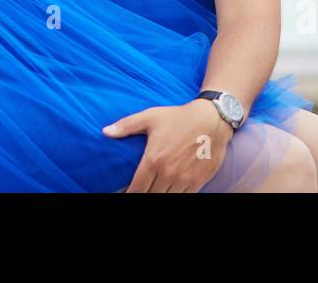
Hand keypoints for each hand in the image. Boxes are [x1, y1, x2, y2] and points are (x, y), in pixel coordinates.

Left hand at [102, 100, 233, 191]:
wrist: (212, 119)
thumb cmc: (179, 117)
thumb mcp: (151, 117)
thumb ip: (126, 126)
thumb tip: (105, 131)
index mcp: (153, 159)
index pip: (136, 188)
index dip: (129, 194)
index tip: (125, 193)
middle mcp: (168, 172)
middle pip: (151, 196)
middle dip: (144, 195)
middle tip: (141, 190)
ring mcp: (184, 179)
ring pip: (167, 199)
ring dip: (159, 196)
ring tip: (155, 189)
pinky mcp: (198, 182)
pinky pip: (184, 198)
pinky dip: (176, 196)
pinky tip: (169, 191)